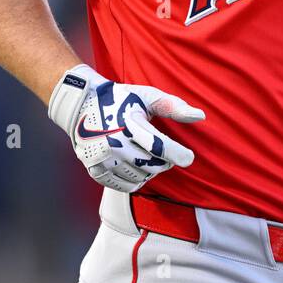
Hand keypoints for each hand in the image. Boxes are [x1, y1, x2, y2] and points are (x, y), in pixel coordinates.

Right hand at [47, 64, 204, 191]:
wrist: (82, 106)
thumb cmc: (121, 99)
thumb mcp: (148, 96)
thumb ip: (174, 107)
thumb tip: (201, 116)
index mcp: (127, 122)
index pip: (158, 145)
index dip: (177, 154)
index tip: (189, 158)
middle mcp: (112, 142)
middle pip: (151, 164)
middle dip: (164, 161)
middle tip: (165, 152)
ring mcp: (102, 159)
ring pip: (140, 177)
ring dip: (150, 171)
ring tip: (147, 155)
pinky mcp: (95, 170)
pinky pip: (125, 186)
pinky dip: (135, 179)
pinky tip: (135, 165)